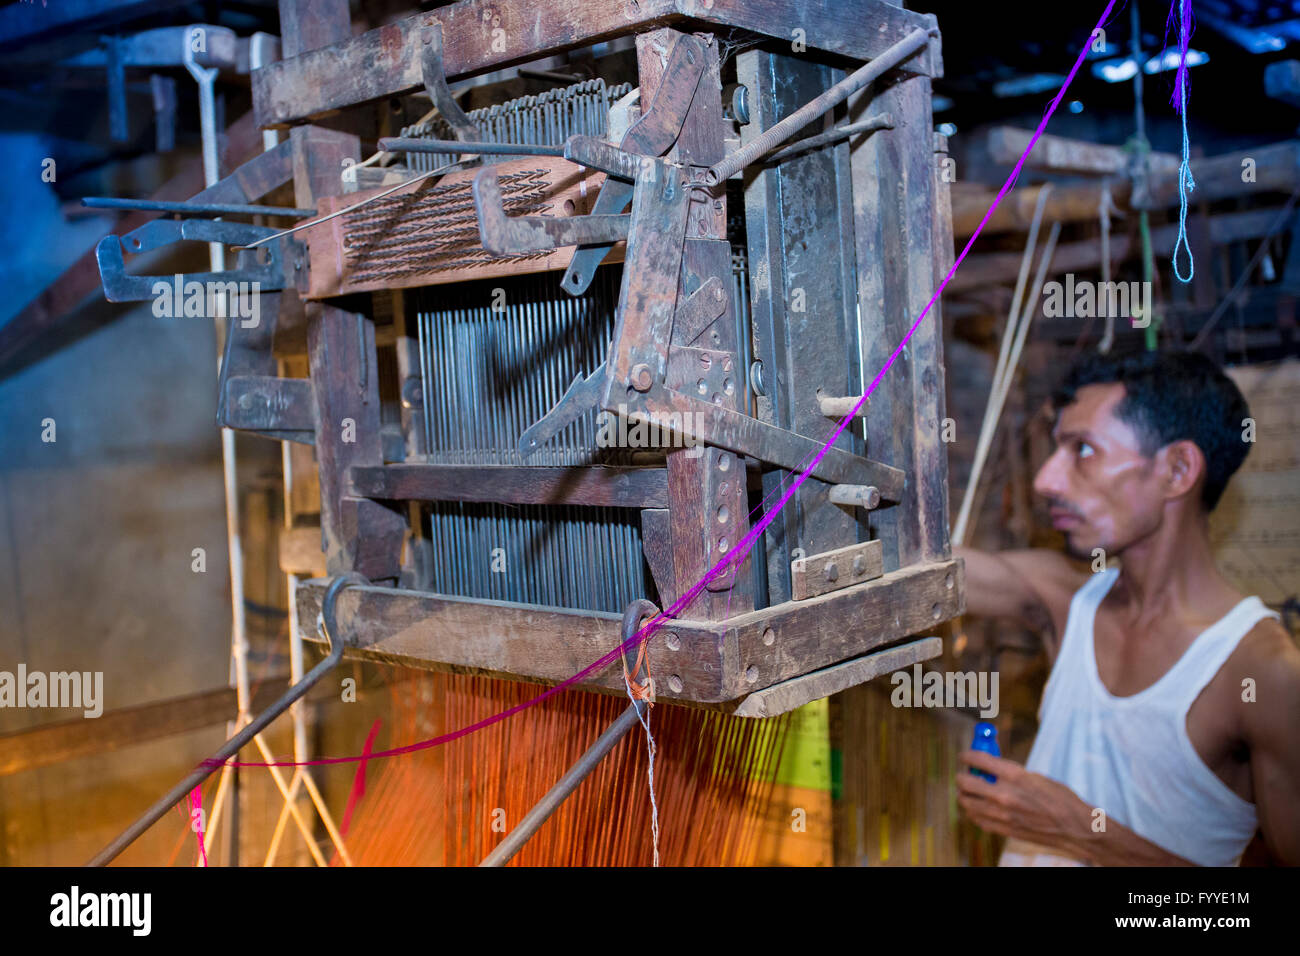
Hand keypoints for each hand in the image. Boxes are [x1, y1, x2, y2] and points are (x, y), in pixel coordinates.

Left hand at [956, 749, 1092, 859]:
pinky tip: (980, 807)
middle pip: (965, 782)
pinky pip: (977, 819)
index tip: (965, 756)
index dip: (967, 755)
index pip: (978, 759)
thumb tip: (989, 765)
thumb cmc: (1059, 799)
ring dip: (965, 794)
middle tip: (965, 774)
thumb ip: (1010, 771)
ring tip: (971, 791)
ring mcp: (1002, 814)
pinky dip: (974, 811)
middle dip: (962, 776)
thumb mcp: (1035, 776)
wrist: (1074, 827)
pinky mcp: (1003, 829)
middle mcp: (1004, 794)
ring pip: (966, 802)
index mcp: (1015, 775)